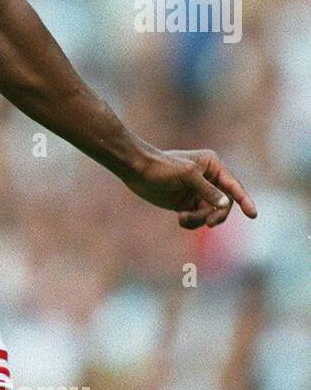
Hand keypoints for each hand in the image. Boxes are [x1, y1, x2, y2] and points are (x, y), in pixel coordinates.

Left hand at [122, 146, 257, 229]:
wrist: (137, 171)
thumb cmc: (162, 167)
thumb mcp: (187, 176)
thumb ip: (207, 190)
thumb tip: (226, 204)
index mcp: (213, 165)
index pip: (233, 185)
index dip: (245, 200)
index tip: (253, 215)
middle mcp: (209, 179)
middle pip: (224, 203)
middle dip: (217, 214)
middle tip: (210, 223)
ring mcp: (198, 192)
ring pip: (211, 213)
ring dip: (200, 219)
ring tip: (183, 218)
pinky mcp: (187, 203)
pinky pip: (198, 218)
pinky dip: (192, 222)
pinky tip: (181, 219)